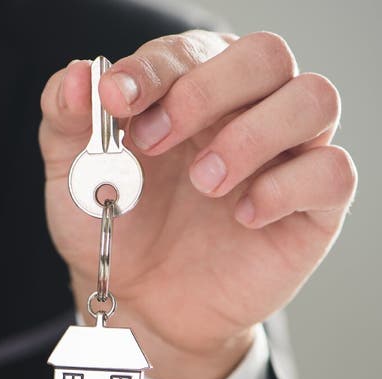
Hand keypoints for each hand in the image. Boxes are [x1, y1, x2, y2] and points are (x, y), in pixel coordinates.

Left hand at [40, 31, 356, 378]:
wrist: (145, 306)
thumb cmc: (119, 232)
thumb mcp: (75, 180)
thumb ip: (67, 122)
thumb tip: (79, 75)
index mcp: (193, 90)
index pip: (190, 50)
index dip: (155, 69)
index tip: (116, 101)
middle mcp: (248, 111)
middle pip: (265, 55)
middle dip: (206, 91)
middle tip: (155, 144)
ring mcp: (286, 157)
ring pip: (314, 99)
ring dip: (255, 134)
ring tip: (206, 182)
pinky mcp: (312, 208)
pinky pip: (333, 173)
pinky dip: (288, 188)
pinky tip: (244, 216)